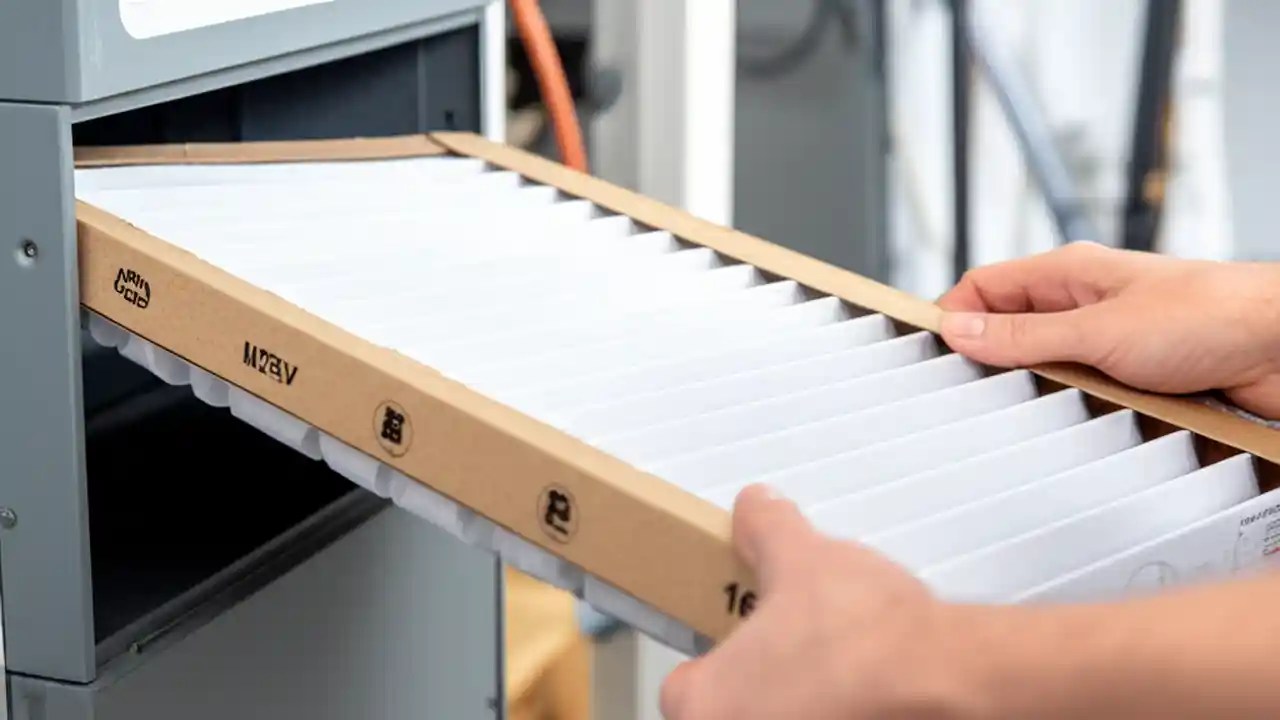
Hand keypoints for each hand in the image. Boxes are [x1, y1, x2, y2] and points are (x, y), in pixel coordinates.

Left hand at [659, 485, 989, 719]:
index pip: (684, 688)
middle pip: (733, 711)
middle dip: (761, 686)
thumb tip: (755, 507)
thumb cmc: (863, 636)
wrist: (941, 679)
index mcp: (703, 705)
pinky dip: (845, 711)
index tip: (746, 638)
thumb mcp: (803, 557)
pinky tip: (868, 696)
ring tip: (838, 672)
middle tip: (795, 654)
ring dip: (800, 703)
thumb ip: (767, 529)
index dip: (718, 659)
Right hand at [937, 242, 1279, 418]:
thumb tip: (959, 329)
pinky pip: (1083, 394)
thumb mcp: (1099, 329)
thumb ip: (1024, 334)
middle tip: (972, 394)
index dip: (954, 317)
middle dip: (991, 361)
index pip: (984, 287)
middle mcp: (1086, 304)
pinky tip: (1073, 424)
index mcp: (1069, 275)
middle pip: (1009, 330)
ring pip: (1045, 367)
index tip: (933, 356)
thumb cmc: (1210, 315)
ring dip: (1038, 391)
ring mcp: (1109, 340)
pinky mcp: (1134, 376)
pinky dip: (1074, 410)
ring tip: (1030, 411)